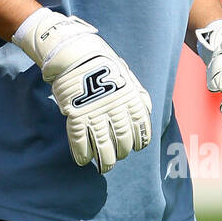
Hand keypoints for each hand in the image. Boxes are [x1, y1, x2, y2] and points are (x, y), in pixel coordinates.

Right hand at [12, 8, 151, 173]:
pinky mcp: (76, 115)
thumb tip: (145, 111)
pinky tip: (83, 161)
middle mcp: (116, 109)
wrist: (76, 53)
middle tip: (117, 156)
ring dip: (105, 161)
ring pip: (104, 146)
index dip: (139, 142)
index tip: (135, 147)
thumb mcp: (127, 76)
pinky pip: (80, 141)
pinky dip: (82, 154)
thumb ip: (138, 95)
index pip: (141, 129)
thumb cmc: (103, 64)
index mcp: (131, 100)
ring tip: (104, 168)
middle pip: (123, 142)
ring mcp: (95, 114)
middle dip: (122, 153)